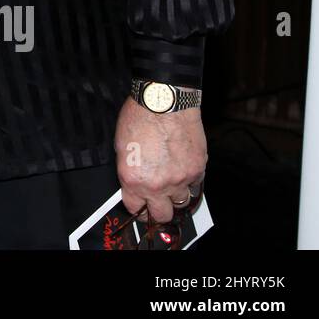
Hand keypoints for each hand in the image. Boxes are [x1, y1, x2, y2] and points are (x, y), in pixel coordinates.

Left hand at [114, 95, 206, 222]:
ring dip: (176, 196)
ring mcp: (180, 179)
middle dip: (158, 211)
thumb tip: (135, 181)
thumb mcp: (120, 146)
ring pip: (181, 202)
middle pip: (162, 216)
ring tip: (172, 183)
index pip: (135, 208)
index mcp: (134, 180)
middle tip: (157, 203)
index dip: (137, 207)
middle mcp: (157, 184)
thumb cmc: (139, 117)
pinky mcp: (197, 170)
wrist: (164, 102)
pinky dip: (190, 180)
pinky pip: (195, 185)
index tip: (140, 206)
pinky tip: (183, 168)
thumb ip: (129, 170)